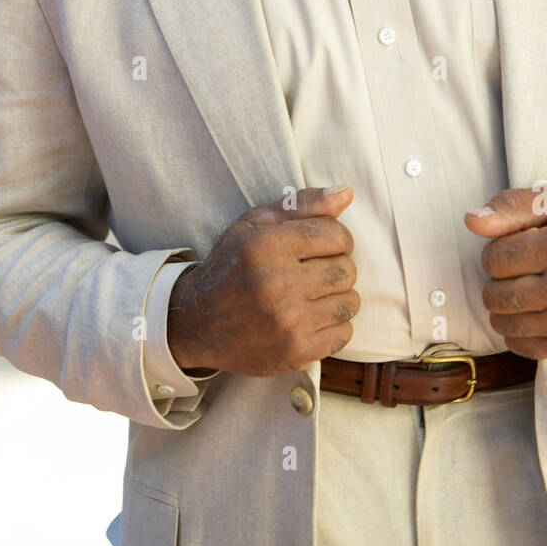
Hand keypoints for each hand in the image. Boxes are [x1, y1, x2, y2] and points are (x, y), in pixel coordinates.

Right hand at [167, 186, 357, 375]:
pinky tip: (310, 319)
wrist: (197, 322)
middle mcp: (277, 283)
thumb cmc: (232, 266)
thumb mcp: (255, 224)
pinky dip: (334, 326)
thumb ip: (302, 204)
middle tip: (312, 272)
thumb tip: (346, 193)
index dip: (336, 239)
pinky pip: (344, 333)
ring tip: (312, 296)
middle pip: (346, 269)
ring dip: (336, 297)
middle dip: (335, 267)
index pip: (336, 235)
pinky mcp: (296, 352)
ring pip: (349, 302)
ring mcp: (288, 322)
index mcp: (266, 245)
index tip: (322, 247)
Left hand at [464, 187, 546, 359]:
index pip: (493, 259)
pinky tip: (534, 310)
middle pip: (494, 294)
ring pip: (501, 322)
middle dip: (499, 279)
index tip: (520, 245)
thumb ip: (510, 206)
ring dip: (505, 305)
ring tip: (527, 288)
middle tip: (523, 268)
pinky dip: (516, 328)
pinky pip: (518, 345)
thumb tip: (472, 221)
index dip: (498, 250)